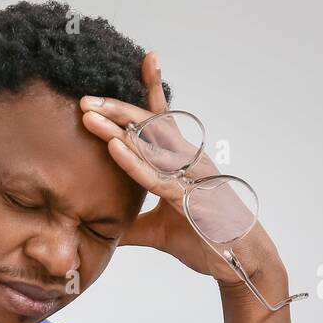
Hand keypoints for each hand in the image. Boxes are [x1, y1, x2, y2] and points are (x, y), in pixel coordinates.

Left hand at [78, 51, 284, 289]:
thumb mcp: (155, 231)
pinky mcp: (191, 198)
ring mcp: (191, 176)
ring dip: (117, 128)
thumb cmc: (203, 239)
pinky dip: (134, 161)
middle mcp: (188, 161)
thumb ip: (129, 224)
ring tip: (89, 115)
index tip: (147, 59)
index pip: (163, 120)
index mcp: (181, 162)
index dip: (154, 90)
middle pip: (150, 125)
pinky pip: (156, 176)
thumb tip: (99, 226)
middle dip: (117, 109)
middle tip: (85, 98)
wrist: (237, 263)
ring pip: (150, 144)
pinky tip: (114, 147)